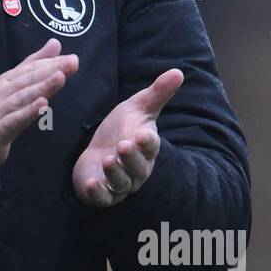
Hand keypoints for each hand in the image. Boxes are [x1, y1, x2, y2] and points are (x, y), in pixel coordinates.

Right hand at [0, 38, 78, 175]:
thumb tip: (55, 44)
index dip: (50, 63)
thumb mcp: (9, 86)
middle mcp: (0, 94)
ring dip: (41, 87)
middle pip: (28, 80)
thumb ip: (32, 65)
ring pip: (21, 98)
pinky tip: (41, 107)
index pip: (29, 69)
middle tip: (72, 62)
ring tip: (60, 78)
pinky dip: (26, 114)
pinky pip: (11, 123)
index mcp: (5, 83)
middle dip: (51, 70)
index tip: (72, 58)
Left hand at [72, 68, 182, 207]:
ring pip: (122, 182)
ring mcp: (120, 183)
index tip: (142, 133)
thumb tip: (179, 72)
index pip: (151, 146)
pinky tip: (91, 183)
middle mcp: (137, 168)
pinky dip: (98, 193)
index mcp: (146, 148)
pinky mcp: (102, 194)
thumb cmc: (120, 129)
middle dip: (132, 157)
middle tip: (124, 145)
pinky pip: (103, 198)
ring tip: (107, 160)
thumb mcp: (137, 108)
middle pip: (138, 166)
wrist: (97, 152)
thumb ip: (157, 93)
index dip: (147, 141)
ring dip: (115, 173)